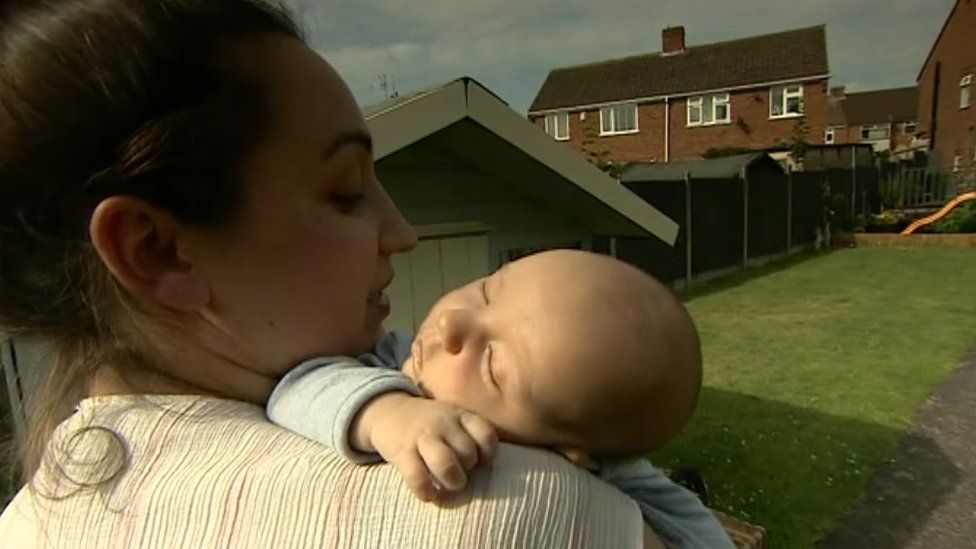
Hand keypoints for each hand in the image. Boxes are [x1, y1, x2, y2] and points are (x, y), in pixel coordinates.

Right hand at [351, 393, 497, 501]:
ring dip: (452, 481)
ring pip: (446, 463)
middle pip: (467, 452)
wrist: (389, 411)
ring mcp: (422, 436)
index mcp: (461, 416)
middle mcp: (444, 424)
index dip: (488, 454)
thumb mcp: (453, 419)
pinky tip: (428, 494)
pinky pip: (417, 477)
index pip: (486, 434)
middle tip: (460, 475)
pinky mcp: (402, 452)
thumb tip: (487, 470)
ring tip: (448, 487)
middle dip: (467, 470)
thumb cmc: (430, 424)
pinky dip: (426, 491)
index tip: (481, 463)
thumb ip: (470, 437)